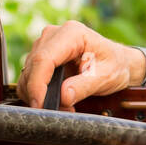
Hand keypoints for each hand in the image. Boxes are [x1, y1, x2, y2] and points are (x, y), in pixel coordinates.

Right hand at [16, 20, 145, 109]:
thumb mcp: (105, 77)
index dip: (37, 84)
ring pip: (27, 73)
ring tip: (65, 106)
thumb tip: (63, 96)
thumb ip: (84, 86)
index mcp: (71, 34)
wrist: (118, 62)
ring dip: (39, 95)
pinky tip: (57, 100)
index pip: (44, 59)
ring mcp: (44, 44)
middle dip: (39, 94)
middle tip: (61, 111)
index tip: (40, 105)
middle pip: (32, 67)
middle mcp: (53, 35)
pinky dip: (38, 92)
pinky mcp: (41, 56)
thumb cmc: (115, 65)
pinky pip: (30, 77)